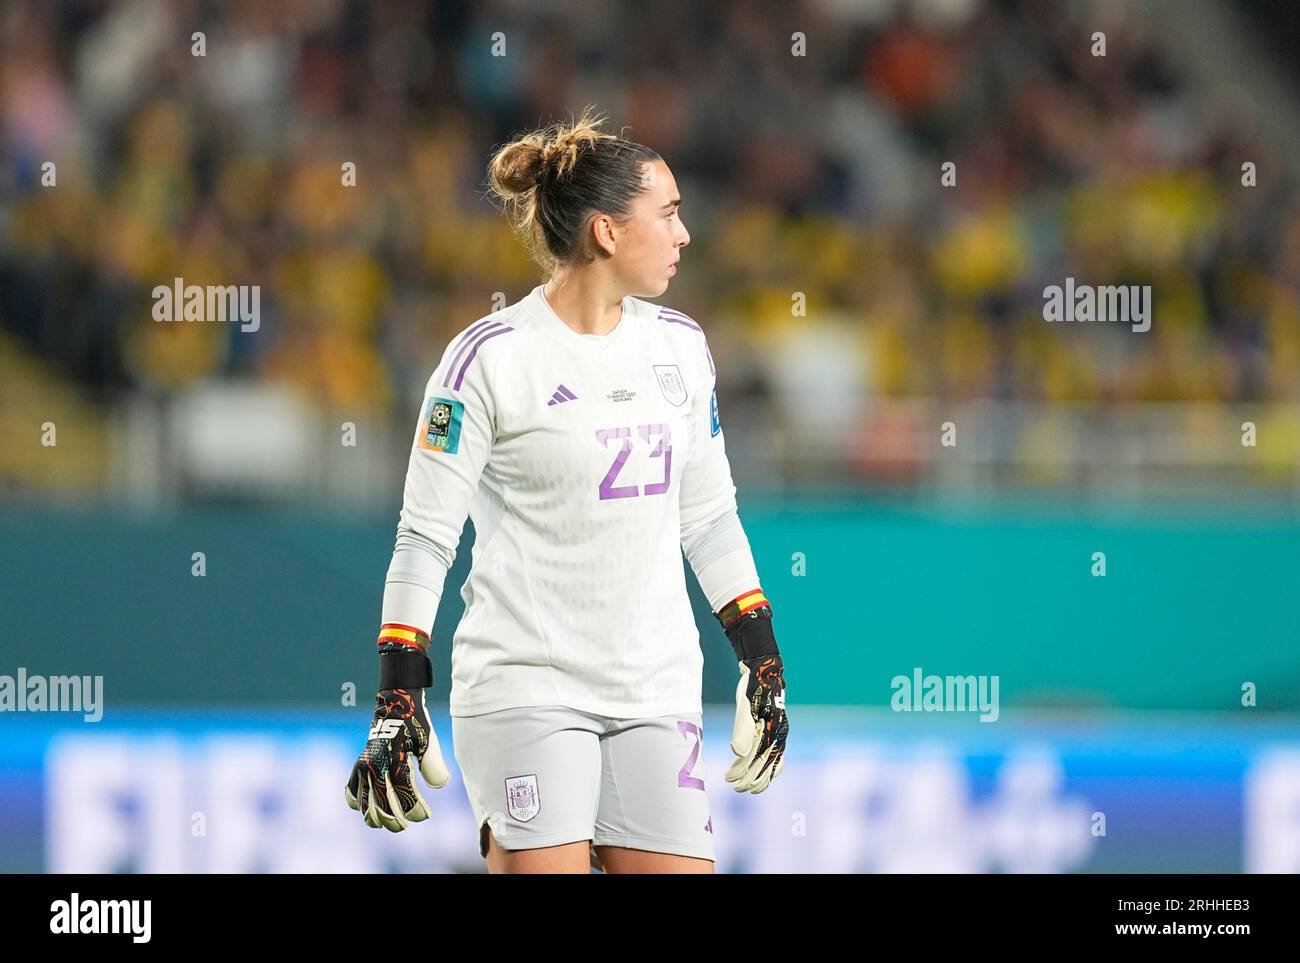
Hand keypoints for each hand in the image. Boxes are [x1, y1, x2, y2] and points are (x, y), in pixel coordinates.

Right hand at [345, 687, 450, 830]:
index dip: (414, 810)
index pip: (404, 795)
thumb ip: (434, 765)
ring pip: (365, 802)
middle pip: (382, 805)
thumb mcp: (429, 741)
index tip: (424, 816)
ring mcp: (364, 766)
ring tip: (385, 824)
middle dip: (394, 820)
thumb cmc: (415, 723)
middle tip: (404, 827)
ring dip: (374, 816)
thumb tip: (440, 786)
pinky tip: (366, 807)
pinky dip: (357, 801)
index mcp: (394, 760)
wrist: (395, 702)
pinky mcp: (358, 764)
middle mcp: (375, 765)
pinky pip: (352, 789)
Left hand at [725, 654, 787, 792]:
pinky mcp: (777, 730)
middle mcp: (779, 735)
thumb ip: (742, 729)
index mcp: (772, 731)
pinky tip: (766, 774)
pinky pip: (778, 756)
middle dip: (749, 779)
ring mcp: (779, 733)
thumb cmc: (754, 686)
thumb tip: (737, 753)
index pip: (755, 759)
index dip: (742, 772)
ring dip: (759, 777)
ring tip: (745, 786)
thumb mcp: (745, 705)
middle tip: (733, 787)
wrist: (766, 669)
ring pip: (772, 763)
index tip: (728, 780)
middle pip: (764, 765)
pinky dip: (771, 768)